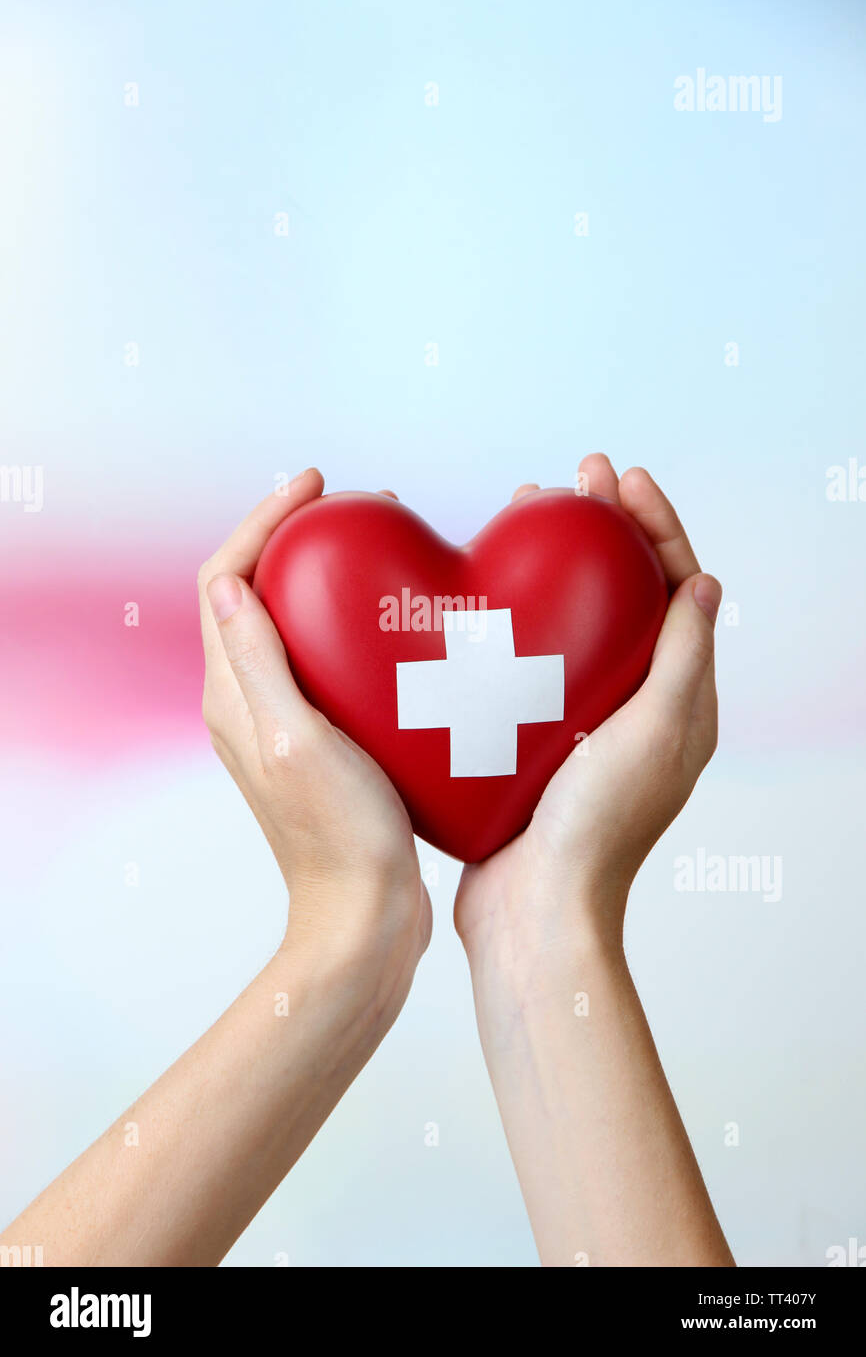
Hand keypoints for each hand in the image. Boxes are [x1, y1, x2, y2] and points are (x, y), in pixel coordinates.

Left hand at [198, 469, 430, 997]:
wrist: (367, 917)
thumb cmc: (339, 838)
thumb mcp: (295, 741)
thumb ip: (258, 663)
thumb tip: (229, 584)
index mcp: (232, 697)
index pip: (226, 580)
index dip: (264, 521)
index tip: (317, 485)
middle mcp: (250, 703)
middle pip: (257, 591)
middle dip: (299, 536)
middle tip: (361, 508)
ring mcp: (288, 721)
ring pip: (297, 622)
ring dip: (330, 575)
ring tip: (385, 545)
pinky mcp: (327, 738)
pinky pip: (333, 659)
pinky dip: (359, 622)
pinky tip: (408, 621)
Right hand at [455, 455, 721, 959]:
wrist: (535, 914)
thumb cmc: (595, 832)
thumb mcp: (653, 735)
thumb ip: (680, 659)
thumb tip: (704, 585)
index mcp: (678, 704)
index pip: (679, 592)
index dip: (656, 527)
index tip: (621, 479)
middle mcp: (636, 707)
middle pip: (626, 594)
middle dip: (606, 530)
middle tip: (574, 478)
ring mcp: (581, 722)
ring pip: (574, 620)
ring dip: (557, 562)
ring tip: (527, 512)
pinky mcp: (532, 738)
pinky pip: (530, 660)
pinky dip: (515, 614)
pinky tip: (481, 592)